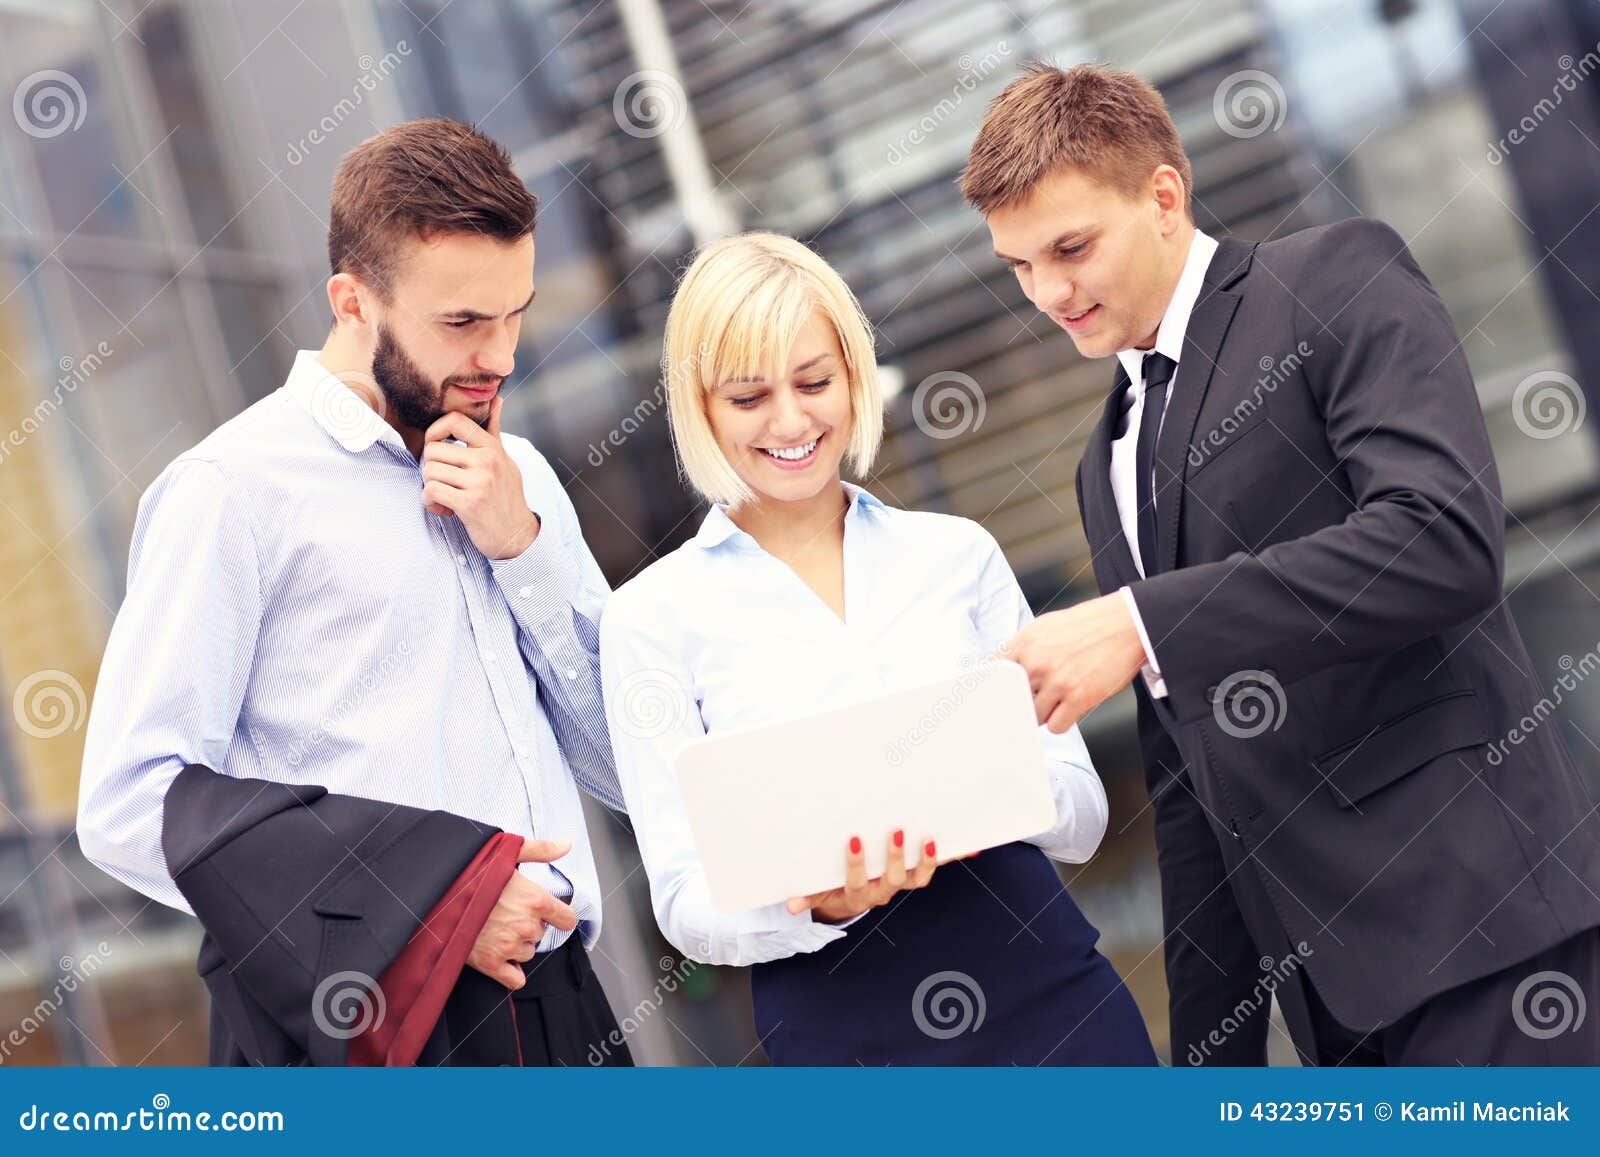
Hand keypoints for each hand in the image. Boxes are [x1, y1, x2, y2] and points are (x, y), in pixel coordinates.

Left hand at [421, 396, 541, 560]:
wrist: (517, 535)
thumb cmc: (506, 496)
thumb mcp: (504, 460)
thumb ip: (493, 431)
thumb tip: (497, 399)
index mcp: (492, 448)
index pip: (455, 421)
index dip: (435, 430)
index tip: (435, 446)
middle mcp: (487, 461)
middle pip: (433, 450)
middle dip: (430, 468)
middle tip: (442, 481)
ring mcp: (479, 482)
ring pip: (429, 471)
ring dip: (430, 487)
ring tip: (445, 497)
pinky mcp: (469, 504)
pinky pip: (431, 491)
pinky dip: (430, 502)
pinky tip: (442, 508)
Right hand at [467, 837, 576, 990]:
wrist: (437, 898)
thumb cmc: (471, 875)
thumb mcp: (507, 854)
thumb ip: (540, 850)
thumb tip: (566, 844)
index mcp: (535, 900)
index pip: (567, 920)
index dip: (558, 916)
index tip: (549, 914)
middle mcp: (526, 925)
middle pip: (542, 934)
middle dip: (529, 925)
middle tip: (508, 914)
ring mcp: (509, 946)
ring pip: (528, 953)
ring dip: (517, 945)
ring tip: (497, 929)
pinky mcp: (491, 964)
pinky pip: (515, 979)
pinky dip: (510, 971)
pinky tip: (500, 956)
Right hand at [785, 830, 936, 923]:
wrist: (847, 900)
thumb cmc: (831, 888)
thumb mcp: (818, 891)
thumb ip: (807, 896)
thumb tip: (791, 906)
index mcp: (858, 893)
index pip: (857, 881)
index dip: (857, 865)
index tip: (854, 841)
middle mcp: (882, 890)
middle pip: (893, 880)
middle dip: (896, 858)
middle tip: (895, 832)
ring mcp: (899, 883)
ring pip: (917, 878)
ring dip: (927, 861)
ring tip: (929, 840)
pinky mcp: (912, 874)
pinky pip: (932, 868)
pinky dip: (950, 860)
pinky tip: (968, 849)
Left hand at [1002, 591, 1147, 733]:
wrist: (1127, 624)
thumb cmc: (1089, 626)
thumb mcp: (1045, 627)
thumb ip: (1023, 649)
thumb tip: (1004, 671)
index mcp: (1025, 643)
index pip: (991, 674)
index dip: (992, 688)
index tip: (993, 698)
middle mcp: (1036, 662)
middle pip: (1012, 700)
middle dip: (1022, 702)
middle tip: (1034, 699)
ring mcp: (1056, 682)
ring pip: (1033, 716)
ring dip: (1044, 713)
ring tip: (1059, 699)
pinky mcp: (1078, 699)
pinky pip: (1055, 727)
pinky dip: (1060, 722)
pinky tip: (1069, 709)